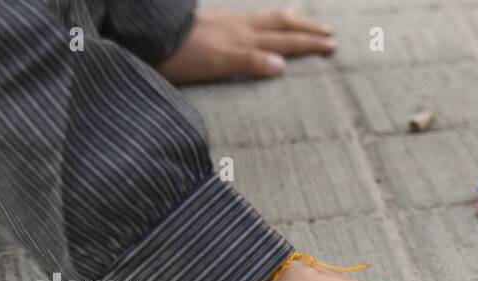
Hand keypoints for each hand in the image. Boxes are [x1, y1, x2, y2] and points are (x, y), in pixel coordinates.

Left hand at [158, 9, 334, 83]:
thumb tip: (282, 65)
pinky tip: (262, 22)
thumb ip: (248, 63)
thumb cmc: (178, 58)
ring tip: (303, 20)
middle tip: (329, 32)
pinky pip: (251, 18)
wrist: (145, 39)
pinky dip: (267, 20)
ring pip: (266, 18)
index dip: (309, 43)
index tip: (332, 45)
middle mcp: (238, 27)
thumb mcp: (215, 64)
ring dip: (289, 20)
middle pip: (280, 24)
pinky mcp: (214, 24)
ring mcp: (226, 23)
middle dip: (306, 29)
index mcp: (243, 39)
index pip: (285, 40)